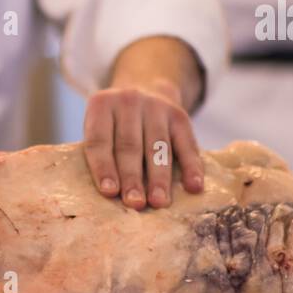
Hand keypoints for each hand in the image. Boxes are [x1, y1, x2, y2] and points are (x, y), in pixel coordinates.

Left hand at [83, 48, 204, 209]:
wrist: (145, 88)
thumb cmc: (113, 123)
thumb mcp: (98, 126)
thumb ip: (100, 153)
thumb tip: (110, 195)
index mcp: (100, 105)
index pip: (99, 140)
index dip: (103, 167)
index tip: (110, 192)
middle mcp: (128, 101)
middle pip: (130, 146)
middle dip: (132, 178)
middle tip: (135, 203)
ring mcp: (156, 106)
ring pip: (158, 147)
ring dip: (159, 178)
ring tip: (159, 202)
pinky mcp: (179, 115)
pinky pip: (187, 143)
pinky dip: (192, 166)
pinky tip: (193, 186)